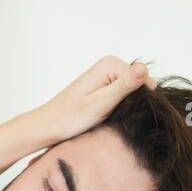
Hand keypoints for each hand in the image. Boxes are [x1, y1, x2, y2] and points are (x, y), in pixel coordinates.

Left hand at [31, 56, 156, 145]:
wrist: (47, 126)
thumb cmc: (70, 118)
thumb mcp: (101, 103)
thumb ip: (124, 85)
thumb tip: (143, 68)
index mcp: (110, 64)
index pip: (144, 80)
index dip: (136, 99)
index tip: (115, 110)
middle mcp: (109, 65)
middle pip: (138, 84)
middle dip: (130, 102)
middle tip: (108, 114)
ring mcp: (106, 76)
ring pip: (131, 91)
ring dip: (123, 105)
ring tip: (104, 115)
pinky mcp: (103, 87)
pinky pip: (121, 96)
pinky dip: (117, 107)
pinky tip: (103, 115)